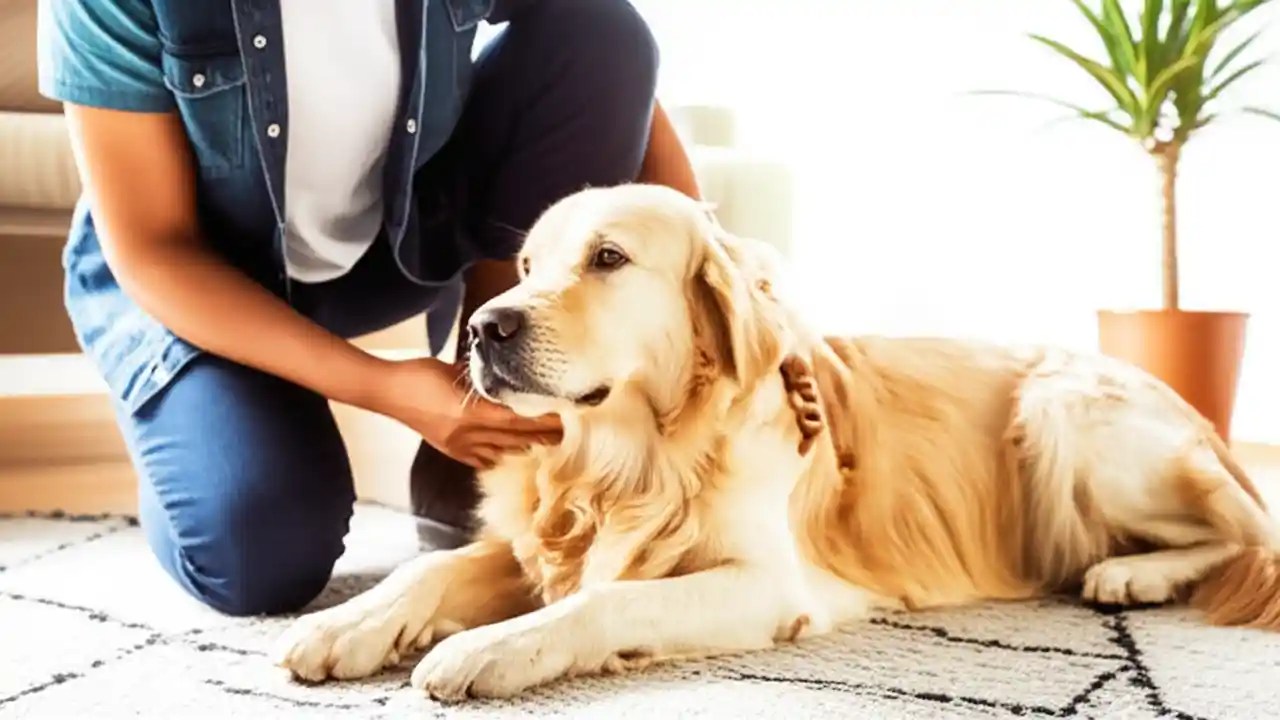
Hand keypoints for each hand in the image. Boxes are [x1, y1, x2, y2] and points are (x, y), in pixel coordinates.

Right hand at [374, 357, 561, 468]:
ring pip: (502, 450)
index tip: (565, 416)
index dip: (542, 419)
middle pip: (515, 438)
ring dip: (527, 448)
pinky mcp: (449, 449)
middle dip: (543, 436)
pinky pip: (481, 459)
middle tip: (570, 434)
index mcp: (470, 412)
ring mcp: (458, 444)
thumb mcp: (453, 370)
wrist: (385, 390)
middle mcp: (467, 433)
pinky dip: (500, 457)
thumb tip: (506, 380)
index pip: (517, 419)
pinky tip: (514, 458)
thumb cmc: (418, 372)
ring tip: (551, 446)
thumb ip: (481, 380)